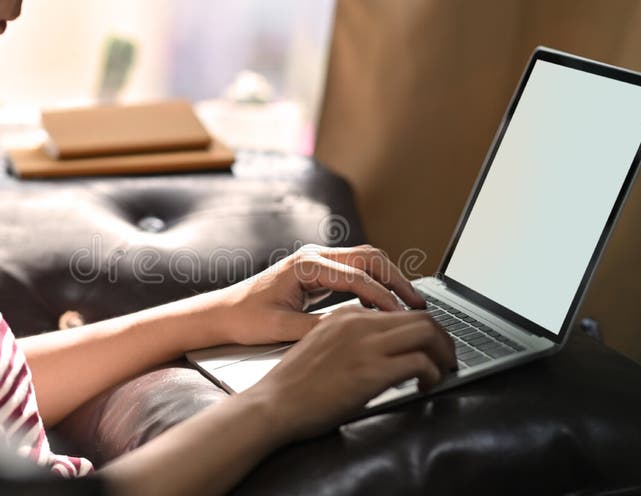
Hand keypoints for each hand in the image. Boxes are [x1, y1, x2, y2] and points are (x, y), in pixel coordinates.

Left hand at [217, 244, 427, 344]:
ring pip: (365, 260)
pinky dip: (375, 283)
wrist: (221, 313)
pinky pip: (355, 271)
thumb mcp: (282, 329)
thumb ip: (319, 327)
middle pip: (369, 257)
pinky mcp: (317, 272)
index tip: (402, 316)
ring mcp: (316, 261)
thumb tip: (353, 330)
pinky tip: (383, 304)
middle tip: (419, 303)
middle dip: (396, 279)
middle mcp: (314, 257)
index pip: (357, 278)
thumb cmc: (245, 319)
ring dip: (389, 278)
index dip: (383, 297)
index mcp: (306, 265)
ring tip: (409, 302)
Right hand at [245, 306, 455, 440]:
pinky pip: (421, 363)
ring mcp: (366, 346)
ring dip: (443, 353)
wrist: (273, 403)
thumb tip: (381, 351)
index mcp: (346, 316)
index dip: (422, 328)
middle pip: (421, 317)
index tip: (429, 345)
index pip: (400, 311)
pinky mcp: (371, 372)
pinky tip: (426, 386)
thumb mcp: (321, 346)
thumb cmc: (293, 385)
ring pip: (427, 333)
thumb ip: (351, 340)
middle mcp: (358, 324)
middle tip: (447, 357)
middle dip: (442, 338)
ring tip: (443, 370)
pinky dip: (433, 374)